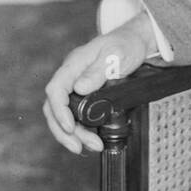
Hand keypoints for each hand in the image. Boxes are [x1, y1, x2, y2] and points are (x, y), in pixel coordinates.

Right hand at [42, 11, 156, 154]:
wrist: (135, 42)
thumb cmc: (125, 44)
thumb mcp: (116, 54)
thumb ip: (98, 70)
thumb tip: (80, 88)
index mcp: (74, 64)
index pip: (55, 90)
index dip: (59, 111)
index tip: (70, 126)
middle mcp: (71, 77)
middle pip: (54, 108)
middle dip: (64, 131)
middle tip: (80, 147)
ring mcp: (76, 88)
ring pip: (64, 116)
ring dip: (74, 135)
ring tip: (92, 147)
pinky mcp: (85, 96)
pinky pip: (76, 116)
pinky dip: (81, 131)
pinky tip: (91, 140)